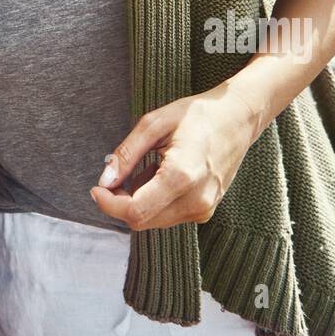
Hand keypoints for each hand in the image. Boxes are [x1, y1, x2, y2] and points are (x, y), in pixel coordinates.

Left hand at [90, 82, 260, 230]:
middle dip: (120, 202)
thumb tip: (104, 181)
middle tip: (116, 174)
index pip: (135, 211)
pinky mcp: (206, 210)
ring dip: (138, 201)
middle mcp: (196, 200)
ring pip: (153, 221)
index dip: (109, 204)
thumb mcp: (154, 124)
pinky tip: (161, 174)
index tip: (96, 188)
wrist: (238, 118)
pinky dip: (154, 201)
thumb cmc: (197, 115)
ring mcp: (203, 209)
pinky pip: (168, 215)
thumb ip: (126, 154)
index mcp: (182, 176)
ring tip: (147, 166)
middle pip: (141, 220)